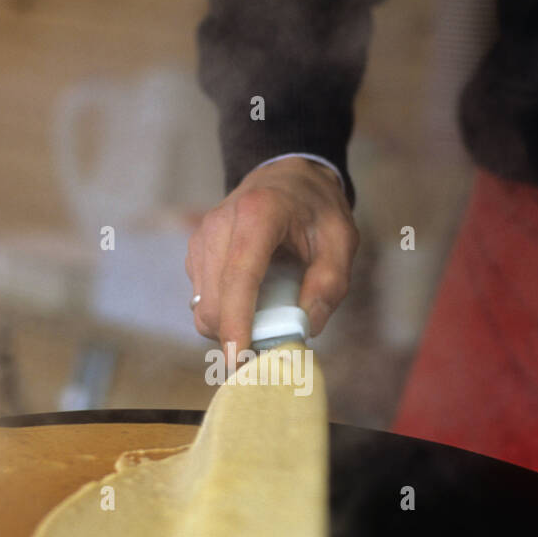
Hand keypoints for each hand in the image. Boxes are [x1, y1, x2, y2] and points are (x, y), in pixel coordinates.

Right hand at [186, 156, 358, 352]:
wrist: (287, 177)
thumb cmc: (316, 210)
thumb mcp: (342, 241)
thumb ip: (329, 284)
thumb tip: (303, 328)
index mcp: (259, 215)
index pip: (239, 277)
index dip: (237, 323)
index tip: (238, 359)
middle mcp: (220, 224)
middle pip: (214, 302)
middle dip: (237, 334)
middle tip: (274, 341)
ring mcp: (202, 238)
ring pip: (203, 307)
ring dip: (231, 326)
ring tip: (267, 313)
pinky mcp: (195, 251)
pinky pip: (202, 300)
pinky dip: (224, 312)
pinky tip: (251, 299)